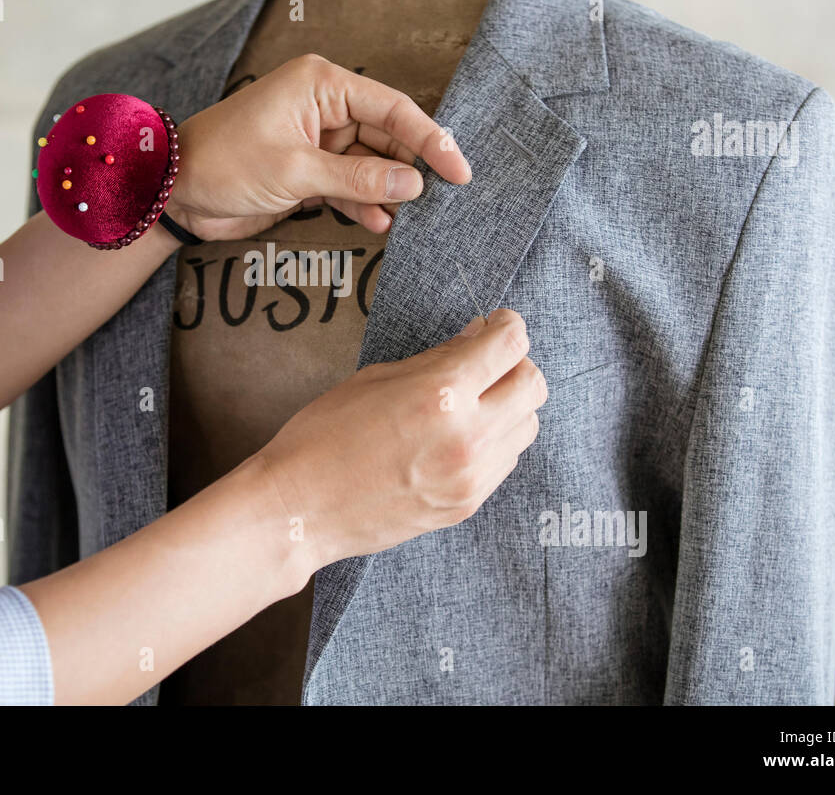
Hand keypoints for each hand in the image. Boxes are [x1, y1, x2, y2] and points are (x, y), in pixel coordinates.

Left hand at [164, 54, 470, 241]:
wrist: (175, 193)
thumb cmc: (225, 163)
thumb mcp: (296, 171)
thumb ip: (358, 177)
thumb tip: (413, 183)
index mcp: (322, 85)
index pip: (393, 108)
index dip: (430, 138)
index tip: (458, 170)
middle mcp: (324, 106)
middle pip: (387, 134)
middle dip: (411, 167)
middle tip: (441, 199)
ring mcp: (316, 140)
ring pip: (371, 163)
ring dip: (389, 190)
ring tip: (412, 218)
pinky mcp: (308, 170)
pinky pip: (350, 184)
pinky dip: (365, 203)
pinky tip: (380, 224)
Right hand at [257, 309, 546, 569]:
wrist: (300, 510)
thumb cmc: (323, 437)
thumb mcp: (375, 379)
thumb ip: (436, 358)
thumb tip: (477, 336)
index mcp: (440, 393)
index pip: (511, 345)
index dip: (508, 326)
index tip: (498, 325)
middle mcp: (467, 435)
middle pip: (533, 385)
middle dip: (516, 365)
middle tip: (487, 364)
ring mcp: (470, 476)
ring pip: (527, 426)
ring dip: (509, 406)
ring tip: (471, 404)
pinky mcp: (467, 504)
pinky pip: (505, 461)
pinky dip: (495, 441)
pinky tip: (459, 437)